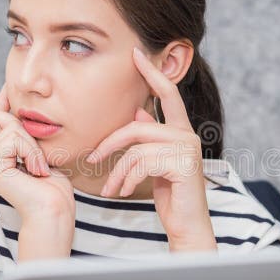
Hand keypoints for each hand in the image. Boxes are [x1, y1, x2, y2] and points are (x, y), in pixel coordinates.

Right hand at [0, 84, 75, 257]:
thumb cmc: (54, 187)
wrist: (54, 211)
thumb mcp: (41, 152)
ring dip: (32, 143)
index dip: (3, 98)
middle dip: (22, 125)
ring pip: (9, 126)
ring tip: (39, 166)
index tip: (13, 84)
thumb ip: (28, 135)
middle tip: (37, 154)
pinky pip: (13, 138)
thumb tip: (26, 107)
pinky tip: (36, 171)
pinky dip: (31, 151)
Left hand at [86, 47, 216, 251]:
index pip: (167, 93)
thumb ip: (149, 138)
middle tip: (91, 159)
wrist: (187, 226)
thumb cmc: (171, 196)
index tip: (136, 53)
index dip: (152, 72)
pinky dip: (126, 179)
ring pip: (137, 148)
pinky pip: (142, 163)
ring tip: (110, 188)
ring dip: (117, 171)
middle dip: (110, 143)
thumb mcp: (154, 164)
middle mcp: (188, 135)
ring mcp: (188, 149)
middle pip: (137, 126)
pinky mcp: (184, 165)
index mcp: (181, 131)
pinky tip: (122, 192)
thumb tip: (138, 112)